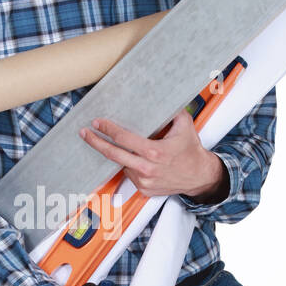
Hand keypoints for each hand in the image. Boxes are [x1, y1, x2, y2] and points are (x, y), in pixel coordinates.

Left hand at [79, 107, 227, 200]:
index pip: (124, 139)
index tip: (97, 123)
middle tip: (84, 133)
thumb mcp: (184, 125)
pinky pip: (130, 175)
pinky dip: (131, 166)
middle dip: (96, 142)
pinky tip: (140, 161)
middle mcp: (147, 169)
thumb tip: (157, 95)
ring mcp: (144, 181)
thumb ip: (170, 111)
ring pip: (122, 164)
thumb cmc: (191, 150)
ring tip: (124, 146)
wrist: (200, 177)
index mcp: (155, 152)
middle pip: (113, 155)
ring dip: (121, 154)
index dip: (108, 130)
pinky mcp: (144, 190)